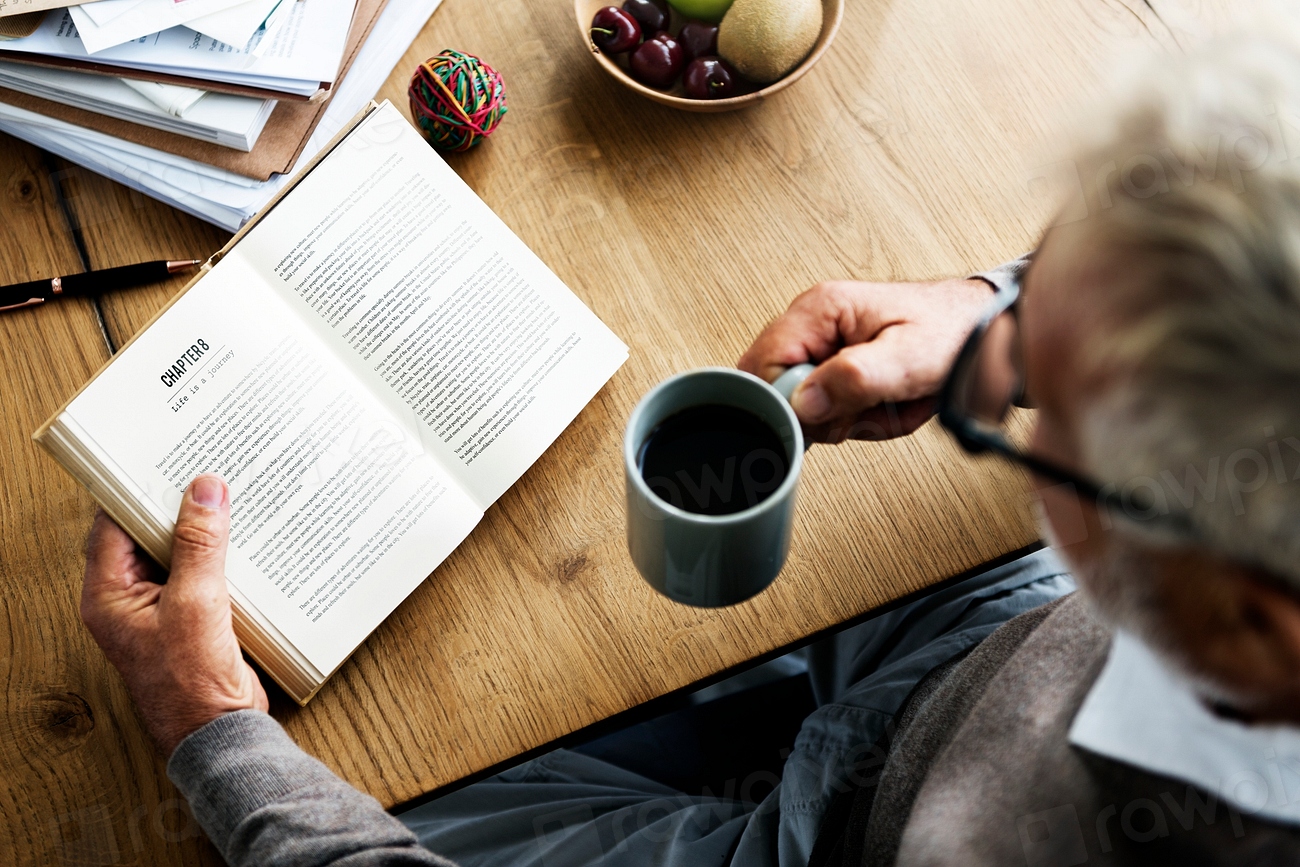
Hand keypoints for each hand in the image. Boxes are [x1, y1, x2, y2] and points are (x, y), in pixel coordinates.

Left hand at [81, 475, 267, 755]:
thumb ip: (199, 544)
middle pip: (147, 535)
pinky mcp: (193, 617)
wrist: (220, 732)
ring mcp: (162, 609)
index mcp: (109, 596)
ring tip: (229, 501)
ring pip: (178, 552)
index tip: (166, 463)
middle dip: (177, 506)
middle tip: (204, 474)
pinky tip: (244, 541)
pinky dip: (222, 556)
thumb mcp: (195, 602)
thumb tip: (204, 492)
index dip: (138, 492)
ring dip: (203, 531)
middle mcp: (129, 600)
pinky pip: (203, 573)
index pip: (113, 526)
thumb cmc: (190, 684)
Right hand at [738, 278, 992, 442]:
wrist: (984, 330)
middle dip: (828, 416)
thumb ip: (854, 379)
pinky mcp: (837, 367)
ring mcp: (824, 346)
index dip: (792, 403)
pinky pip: (827, 409)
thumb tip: (803, 402)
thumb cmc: (954, 331)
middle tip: (872, 406)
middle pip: (780, 392)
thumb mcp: (909, 359)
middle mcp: (814, 324)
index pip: (763, 368)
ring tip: (888, 402)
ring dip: (850, 419)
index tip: (832, 413)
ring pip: (805, 408)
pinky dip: (857, 419)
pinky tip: (883, 405)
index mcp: (820, 309)